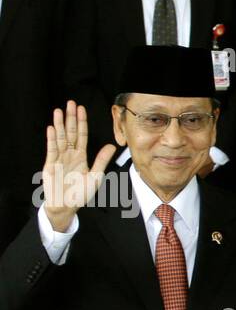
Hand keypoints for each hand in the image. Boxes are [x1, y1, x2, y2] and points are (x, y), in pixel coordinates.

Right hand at [41, 102, 115, 233]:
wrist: (66, 206)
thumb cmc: (80, 193)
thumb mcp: (95, 176)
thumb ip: (102, 160)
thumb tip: (111, 146)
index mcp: (80, 156)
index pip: (82, 135)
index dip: (82, 122)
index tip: (81, 109)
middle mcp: (69, 154)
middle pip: (70, 133)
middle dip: (70, 118)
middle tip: (70, 103)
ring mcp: (59, 158)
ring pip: (60, 138)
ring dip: (59, 124)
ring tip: (59, 111)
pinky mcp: (50, 164)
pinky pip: (52, 149)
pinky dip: (52, 139)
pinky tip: (52, 128)